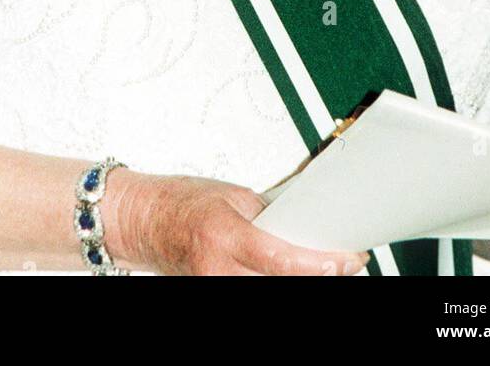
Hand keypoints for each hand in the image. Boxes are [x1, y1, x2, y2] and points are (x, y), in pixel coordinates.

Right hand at [104, 169, 370, 275]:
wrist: (143, 221)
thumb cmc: (181, 202)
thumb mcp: (231, 195)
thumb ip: (268, 213)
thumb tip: (306, 223)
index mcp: (223, 235)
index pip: (280, 258)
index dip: (318, 264)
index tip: (346, 259)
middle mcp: (218, 270)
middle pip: (281, 282)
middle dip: (316, 274)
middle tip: (344, 263)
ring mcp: (214, 288)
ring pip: (270, 291)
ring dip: (298, 280)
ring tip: (321, 266)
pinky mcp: (214, 295)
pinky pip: (255, 292)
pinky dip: (275, 281)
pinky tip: (290, 272)